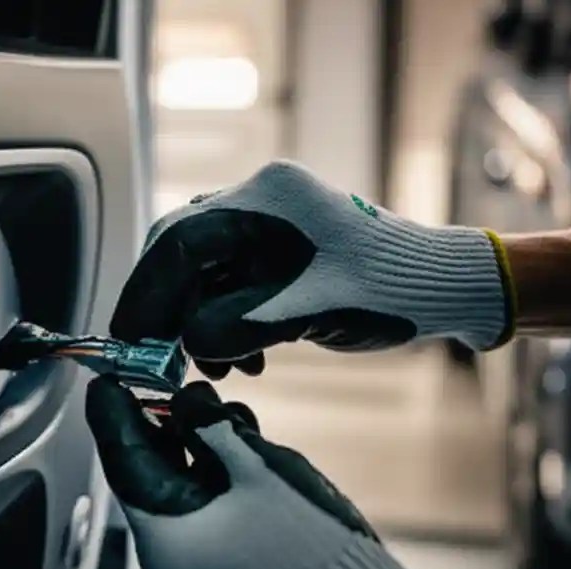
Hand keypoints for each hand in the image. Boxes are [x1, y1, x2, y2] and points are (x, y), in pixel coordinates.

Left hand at [85, 377, 493, 568]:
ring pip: (182, 512)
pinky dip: (217, 502)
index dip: (115, 412)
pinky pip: (205, 541)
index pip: (119, 460)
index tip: (112, 380)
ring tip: (237, 426)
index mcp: (162, 538)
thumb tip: (185, 402)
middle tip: (190, 395)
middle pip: (151, 484)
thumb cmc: (315, 557)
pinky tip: (250, 475)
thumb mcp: (262, 473)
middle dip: (170, 433)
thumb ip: (215, 430)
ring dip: (202, 464)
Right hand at [114, 160, 514, 378]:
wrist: (440, 288)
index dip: (146, 295)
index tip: (130, 340)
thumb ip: (234, 327)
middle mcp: (261, 200)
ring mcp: (269, 221)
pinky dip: (224, 319)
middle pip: (182, 254)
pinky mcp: (279, 246)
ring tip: (218, 366)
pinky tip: (243, 357)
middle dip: (169, 310)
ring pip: (203, 272)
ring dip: (199, 322)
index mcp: (265, 200)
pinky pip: (229, 280)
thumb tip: (184, 344)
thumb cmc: (388, 292)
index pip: (177, 244)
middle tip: (160, 357)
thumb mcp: (304, 313)